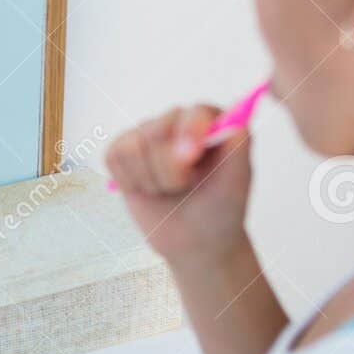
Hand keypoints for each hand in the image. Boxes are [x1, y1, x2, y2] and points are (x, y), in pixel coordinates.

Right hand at [105, 103, 253, 266]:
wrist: (195, 240)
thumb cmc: (220, 209)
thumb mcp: (237, 182)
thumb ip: (239, 149)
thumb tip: (234, 124)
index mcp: (210, 123)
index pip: (195, 112)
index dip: (190, 130)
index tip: (192, 156)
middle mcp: (177, 122)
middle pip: (157, 128)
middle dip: (168, 167)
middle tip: (183, 186)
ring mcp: (147, 135)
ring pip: (133, 146)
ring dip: (151, 179)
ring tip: (169, 190)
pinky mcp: (123, 152)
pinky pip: (114, 157)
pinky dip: (130, 181)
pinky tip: (148, 190)